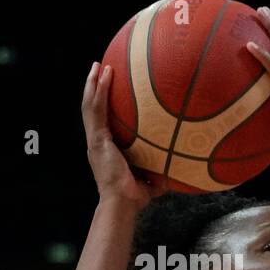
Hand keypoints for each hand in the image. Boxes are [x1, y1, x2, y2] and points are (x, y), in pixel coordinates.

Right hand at [81, 62, 164, 207]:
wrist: (123, 203)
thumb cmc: (135, 197)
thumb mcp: (151, 180)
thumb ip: (161, 173)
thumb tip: (179, 171)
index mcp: (105, 148)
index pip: (102, 120)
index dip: (102, 104)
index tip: (106, 89)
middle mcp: (97, 141)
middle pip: (92, 108)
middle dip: (94, 87)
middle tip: (99, 68)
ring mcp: (95, 139)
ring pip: (90, 105)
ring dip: (93, 84)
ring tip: (97, 65)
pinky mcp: (97, 139)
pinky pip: (96, 110)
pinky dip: (98, 92)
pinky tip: (103, 76)